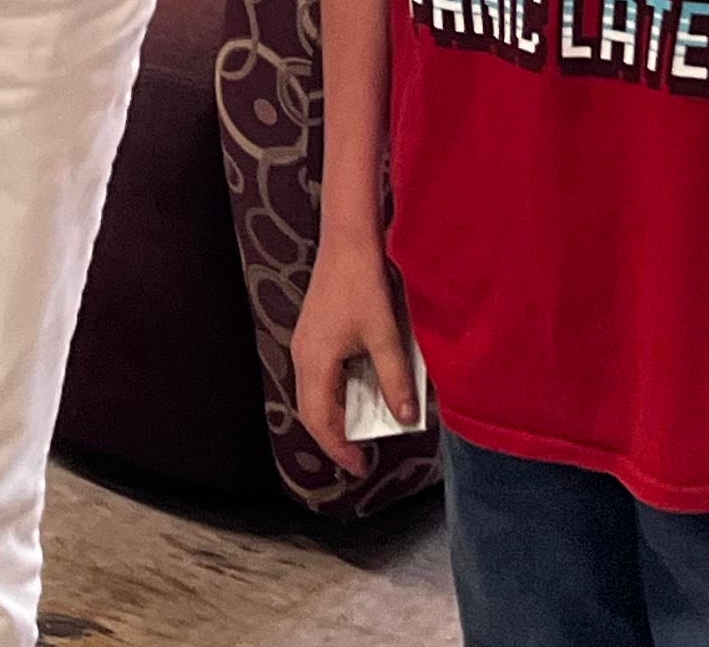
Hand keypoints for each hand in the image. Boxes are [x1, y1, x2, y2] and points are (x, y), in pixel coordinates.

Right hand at [291, 235, 414, 470]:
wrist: (347, 240)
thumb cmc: (364, 284)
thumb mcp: (385, 334)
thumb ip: (394, 378)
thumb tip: (405, 419)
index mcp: (315, 361)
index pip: (320, 420)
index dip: (339, 448)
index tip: (360, 467)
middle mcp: (303, 356)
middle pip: (312, 411)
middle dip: (335, 437)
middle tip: (360, 457)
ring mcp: (306, 344)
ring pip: (314, 394)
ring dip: (335, 415)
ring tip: (360, 431)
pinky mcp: (313, 333)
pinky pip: (320, 376)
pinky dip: (337, 394)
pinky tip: (358, 394)